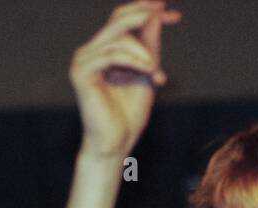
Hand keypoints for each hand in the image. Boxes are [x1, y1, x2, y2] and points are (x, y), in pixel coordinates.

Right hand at [71, 1, 180, 159]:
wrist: (115, 143)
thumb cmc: (129, 113)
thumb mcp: (146, 70)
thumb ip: (149, 44)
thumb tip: (156, 14)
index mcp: (102, 51)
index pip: (122, 19)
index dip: (146, 10)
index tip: (175, 16)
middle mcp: (89, 53)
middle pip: (117, 19)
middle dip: (145, 14)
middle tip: (167, 16)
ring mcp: (83, 62)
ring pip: (119, 37)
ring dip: (144, 52)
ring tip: (155, 71)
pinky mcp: (82, 74)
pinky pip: (112, 54)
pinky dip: (134, 60)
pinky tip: (148, 71)